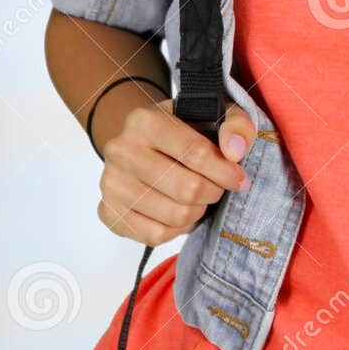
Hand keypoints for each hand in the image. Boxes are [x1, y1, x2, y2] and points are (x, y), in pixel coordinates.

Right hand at [98, 89, 255, 247]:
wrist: (143, 142)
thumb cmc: (182, 129)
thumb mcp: (213, 114)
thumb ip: (236, 125)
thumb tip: (235, 151)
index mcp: (145, 121)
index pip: (194, 153)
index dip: (225, 171)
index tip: (239, 179)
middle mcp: (121, 150)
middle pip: (186, 189)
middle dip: (212, 193)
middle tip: (217, 188)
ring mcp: (111, 183)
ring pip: (173, 216)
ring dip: (197, 212)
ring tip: (199, 199)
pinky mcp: (108, 211)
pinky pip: (154, 235)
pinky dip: (176, 230)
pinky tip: (180, 213)